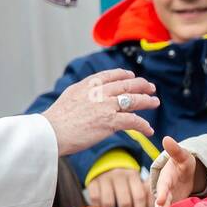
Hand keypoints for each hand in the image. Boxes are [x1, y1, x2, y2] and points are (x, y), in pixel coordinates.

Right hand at [42, 68, 157, 156]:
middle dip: (141, 85)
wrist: (50, 132)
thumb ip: (82, 93)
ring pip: (133, 100)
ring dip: (147, 101)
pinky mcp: (109, 121)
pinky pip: (133, 121)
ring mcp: (105, 106)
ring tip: (155, 102)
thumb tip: (87, 96)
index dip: (124, 74)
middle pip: (126, 85)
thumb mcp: (69, 97)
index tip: (131, 75)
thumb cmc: (56, 120)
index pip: (110, 75)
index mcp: (88, 85)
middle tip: (151, 88)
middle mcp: (98, 92)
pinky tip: (149, 130)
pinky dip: (143, 125)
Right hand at [88, 167, 151, 206]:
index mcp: (133, 175)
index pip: (140, 196)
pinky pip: (96, 200)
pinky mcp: (92, 183)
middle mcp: (119, 175)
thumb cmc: (126, 182)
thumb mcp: (136, 182)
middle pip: (125, 202)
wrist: (106, 166)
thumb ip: (145, 194)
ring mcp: (104, 178)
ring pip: (109, 203)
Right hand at [154, 136, 206, 206]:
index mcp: (166, 179)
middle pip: (163, 203)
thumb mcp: (182, 156)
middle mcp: (165, 192)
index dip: (162, 193)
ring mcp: (169, 202)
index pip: (163, 186)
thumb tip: (166, 138)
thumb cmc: (183, 164)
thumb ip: (175, 150)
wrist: (184, 174)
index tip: (161, 200)